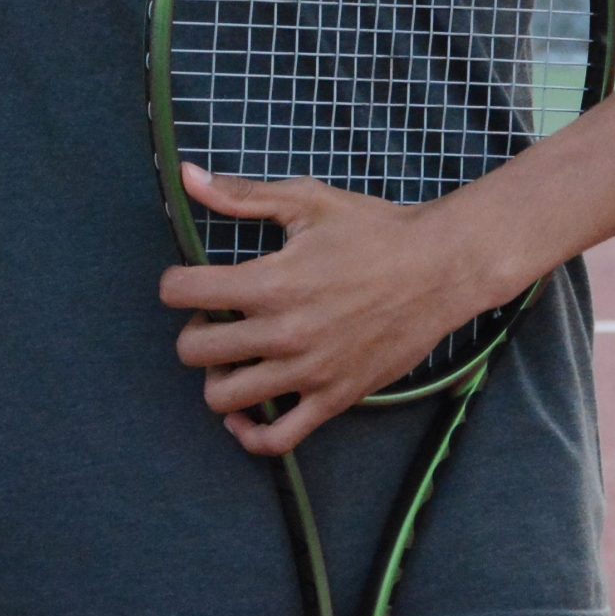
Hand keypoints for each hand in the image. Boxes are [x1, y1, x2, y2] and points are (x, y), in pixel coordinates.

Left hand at [158, 163, 500, 455]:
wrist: (440, 269)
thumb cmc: (372, 229)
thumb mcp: (306, 201)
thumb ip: (241, 195)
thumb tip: (186, 176)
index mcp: (270, 283)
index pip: (182, 292)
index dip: (175, 283)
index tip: (191, 279)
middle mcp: (283, 334)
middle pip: (193, 351)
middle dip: (193, 330)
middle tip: (217, 316)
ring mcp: (309, 373)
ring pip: (225, 399)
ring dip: (218, 376)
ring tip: (236, 355)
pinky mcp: (335, 399)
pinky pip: (277, 440)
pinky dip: (251, 433)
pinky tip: (248, 411)